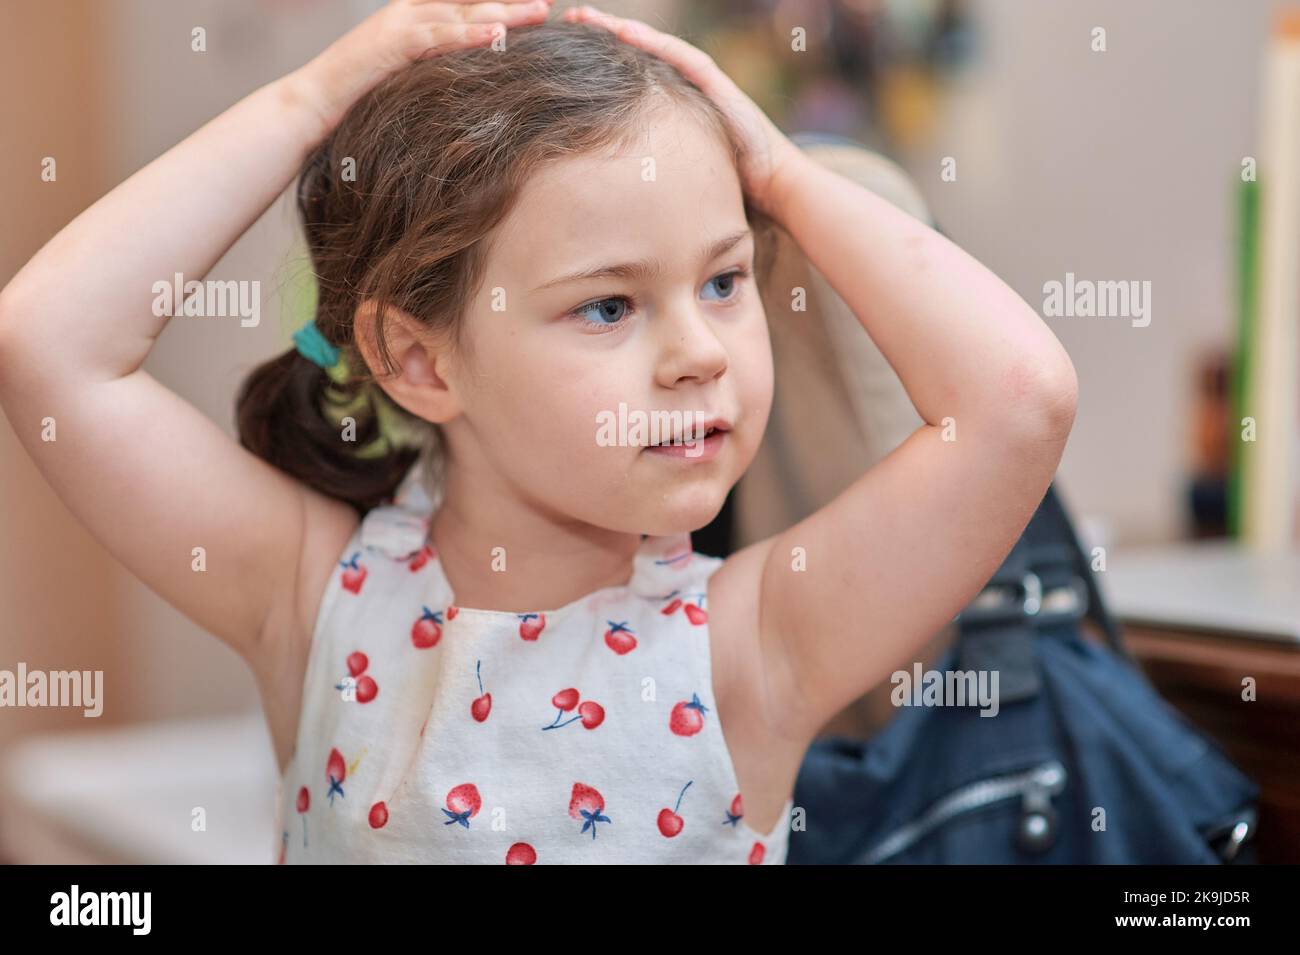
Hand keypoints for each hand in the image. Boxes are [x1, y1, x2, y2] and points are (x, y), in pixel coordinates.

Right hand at [295, 0, 554, 136]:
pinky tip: (496, 35)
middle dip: (510, 1)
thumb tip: (472, 83)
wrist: (312, 103)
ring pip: (462, 12)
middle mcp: (409, 11)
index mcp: (414, 16)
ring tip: (540, 11)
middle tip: (548, 3)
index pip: (465, 2)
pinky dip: (468, 35)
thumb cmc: (359, 98)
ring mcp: (400, 24)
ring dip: (504, 13)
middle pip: (471, 1)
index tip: (534, 3)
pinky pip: (438, 38)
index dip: (497, 1)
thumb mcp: (406, 79)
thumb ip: (436, 71)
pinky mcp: (392, 44)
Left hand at [563, 4, 804, 220]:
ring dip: (622, 30)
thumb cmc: (732, 184)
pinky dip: (652, 43)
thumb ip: (653, 166)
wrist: (774, 183)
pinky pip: (679, 58)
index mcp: (676, 102)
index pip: (636, 70)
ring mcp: (703, 81)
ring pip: (656, 46)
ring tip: (590, 16)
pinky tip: (626, 32)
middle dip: (606, 32)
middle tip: (572, 16)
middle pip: (641, 51)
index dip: (606, 55)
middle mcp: (688, 85)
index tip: (572, 44)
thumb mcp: (680, 171)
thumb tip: (616, 184)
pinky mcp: (716, 85)